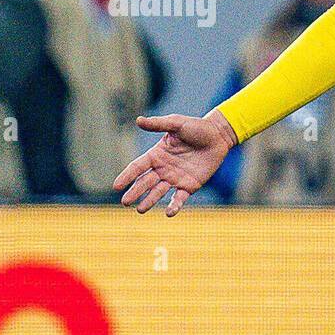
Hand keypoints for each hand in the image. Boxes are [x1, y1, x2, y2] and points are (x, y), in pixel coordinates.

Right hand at [114, 111, 236, 215]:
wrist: (218, 136)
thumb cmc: (196, 127)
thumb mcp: (176, 123)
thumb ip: (158, 124)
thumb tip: (138, 120)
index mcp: (157, 154)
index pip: (138, 167)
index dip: (127, 176)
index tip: (116, 186)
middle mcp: (163, 168)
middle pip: (145, 182)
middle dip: (135, 192)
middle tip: (125, 202)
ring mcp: (175, 179)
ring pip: (158, 192)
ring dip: (149, 201)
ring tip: (140, 210)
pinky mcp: (189, 186)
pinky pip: (179, 198)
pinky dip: (174, 206)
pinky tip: (169, 213)